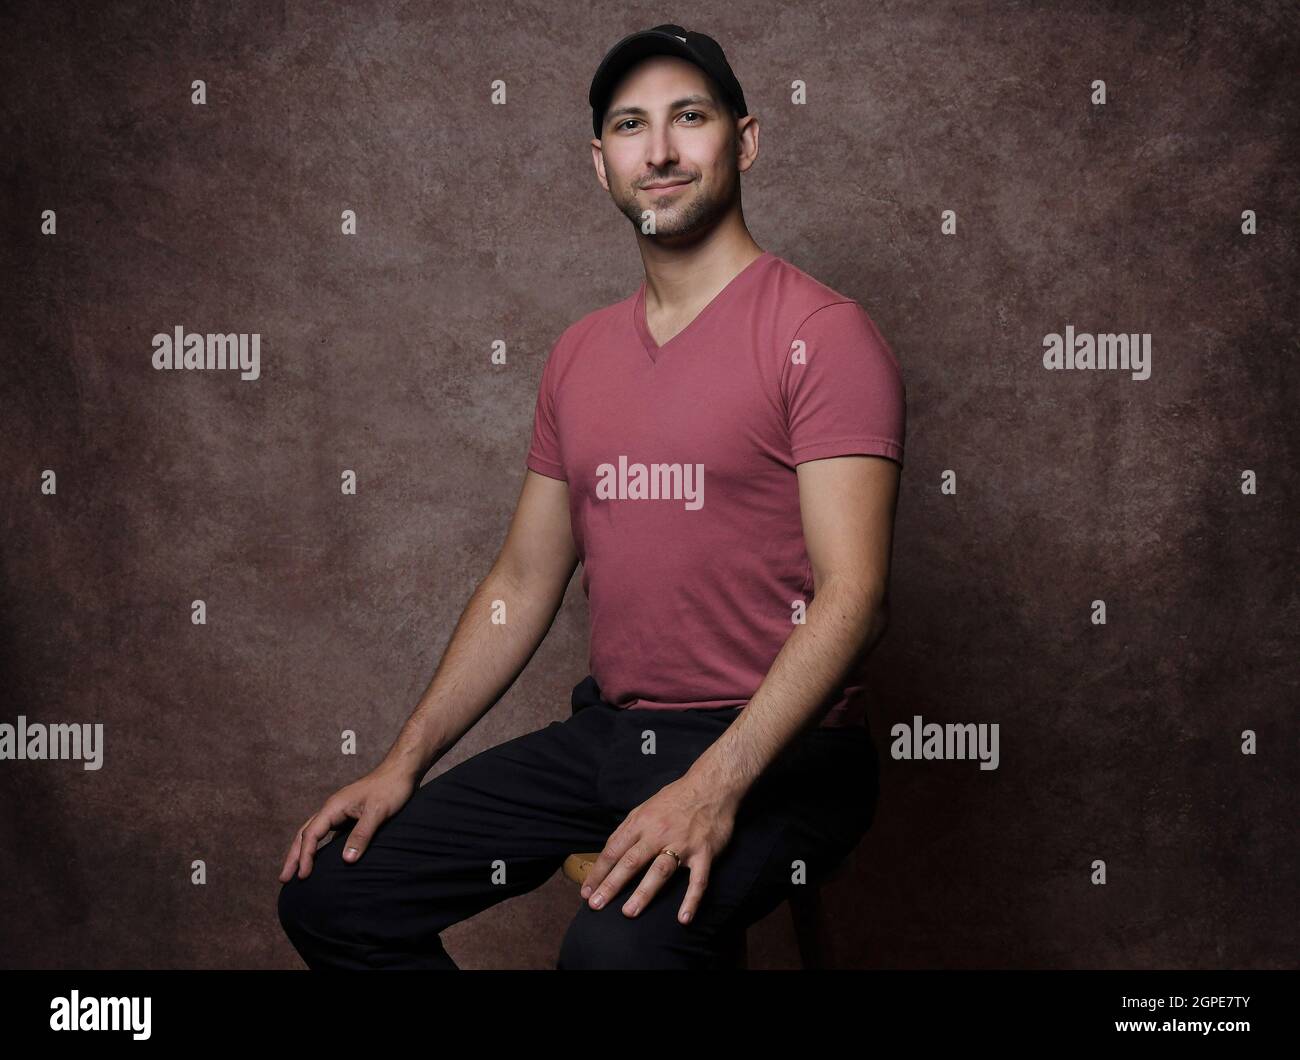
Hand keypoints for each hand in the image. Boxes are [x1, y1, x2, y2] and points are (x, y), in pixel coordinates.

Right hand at [278, 762, 417, 881]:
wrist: (401, 770)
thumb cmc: (390, 788)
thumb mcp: (377, 813)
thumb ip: (361, 835)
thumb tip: (346, 860)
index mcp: (333, 807)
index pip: (311, 835)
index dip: (305, 856)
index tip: (302, 876)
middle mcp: (332, 809)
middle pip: (305, 834)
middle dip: (293, 856)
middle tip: (283, 878)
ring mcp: (340, 812)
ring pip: (315, 833)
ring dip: (304, 851)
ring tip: (296, 871)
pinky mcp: (350, 815)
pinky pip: (329, 833)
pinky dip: (321, 847)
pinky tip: (323, 859)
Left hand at [579, 772, 741, 924]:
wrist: (711, 786)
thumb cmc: (676, 798)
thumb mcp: (645, 807)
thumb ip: (629, 829)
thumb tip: (609, 851)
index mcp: (641, 822)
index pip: (614, 850)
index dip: (598, 872)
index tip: (586, 892)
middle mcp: (659, 833)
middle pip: (631, 862)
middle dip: (611, 885)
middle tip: (596, 905)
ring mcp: (682, 844)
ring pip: (660, 871)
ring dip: (644, 893)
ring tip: (628, 912)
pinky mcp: (704, 853)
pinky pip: (698, 880)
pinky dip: (691, 900)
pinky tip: (683, 919)